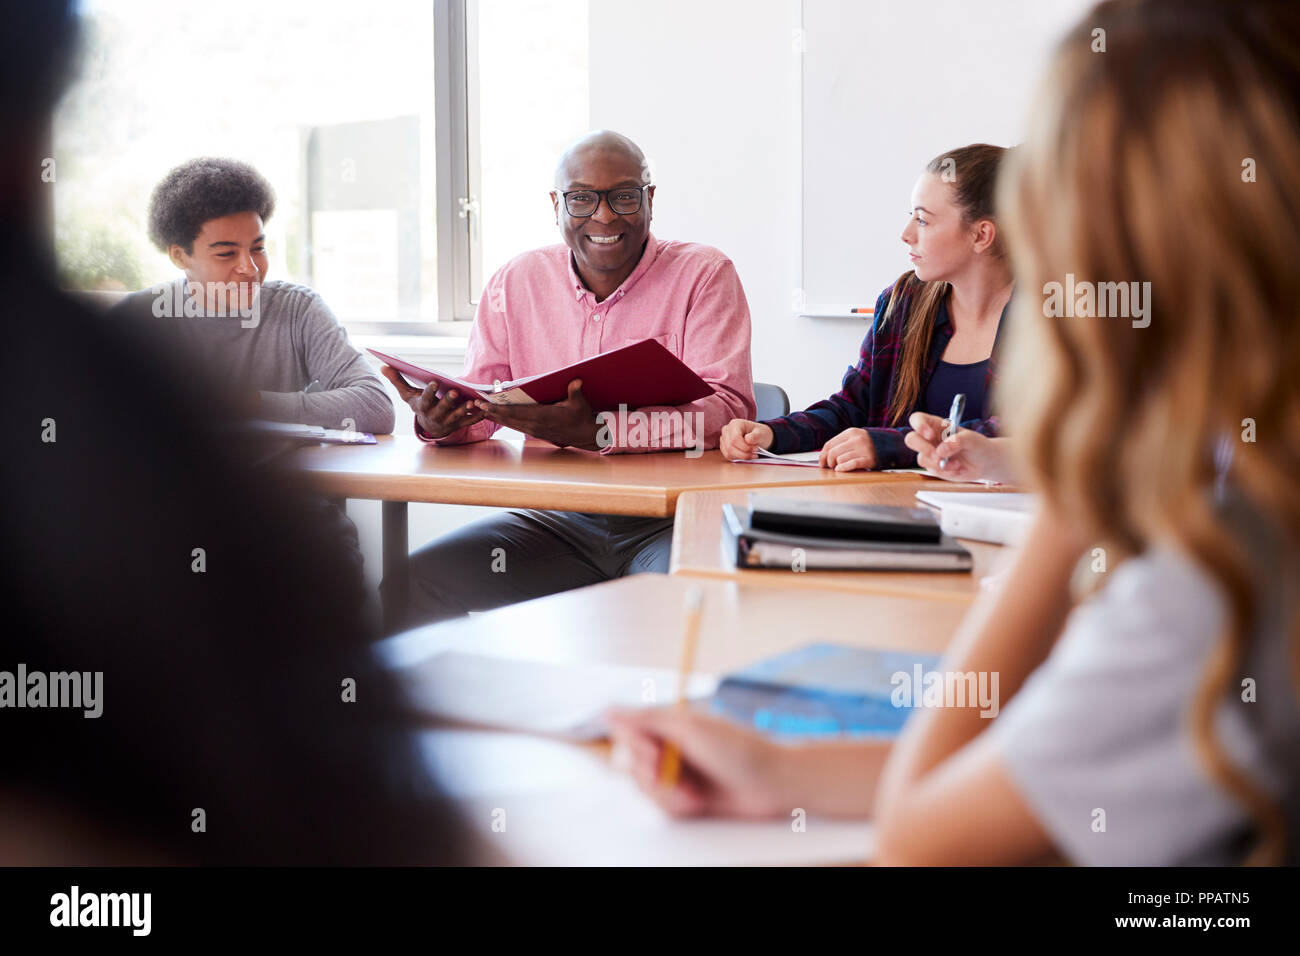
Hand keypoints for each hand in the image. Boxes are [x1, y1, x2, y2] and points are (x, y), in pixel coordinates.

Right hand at [380, 366, 486, 438]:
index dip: (429, 391)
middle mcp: (435, 415)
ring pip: (456, 416)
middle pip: (442, 409)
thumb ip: (398, 380)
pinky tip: (485, 408)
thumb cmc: (419, 404)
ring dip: (464, 409)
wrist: (430, 426)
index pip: (425, 399)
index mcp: (423, 407)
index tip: (434, 382)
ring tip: (471, 401)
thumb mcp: (408, 394)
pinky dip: (478, 415)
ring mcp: (448, 421)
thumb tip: (384, 366)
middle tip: (455, 391)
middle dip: (448, 401)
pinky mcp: (460, 424)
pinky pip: (470, 421)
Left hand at [473, 379, 599, 449]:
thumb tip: (576, 380)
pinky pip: (516, 426)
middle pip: (510, 419)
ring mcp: (535, 430)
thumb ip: (575, 392)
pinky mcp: (535, 433)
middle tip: (477, 406)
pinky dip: (505, 421)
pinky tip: (496, 418)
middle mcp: (536, 425)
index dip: (500, 409)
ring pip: (511, 424)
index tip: (487, 405)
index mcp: (543, 417)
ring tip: (481, 411)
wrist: (585, 436)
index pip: (517, 412)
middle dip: (492, 412)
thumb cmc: (581, 417)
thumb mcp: (579, 404)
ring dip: (496, 417)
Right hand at [606, 705, 796, 818]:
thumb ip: (646, 719)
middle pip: (633, 765)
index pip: (630, 735)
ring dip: (667, 795)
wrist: (774, 783)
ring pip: (646, 789)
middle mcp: (671, 748)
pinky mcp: (689, 797)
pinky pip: (664, 807)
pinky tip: (698, 802)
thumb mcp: (690, 729)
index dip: (636, 748)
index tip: (655, 753)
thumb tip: (608, 710)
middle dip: (652, 777)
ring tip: (693, 793)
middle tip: (674, 776)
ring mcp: (680, 773)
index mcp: (670, 725)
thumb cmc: (738, 750)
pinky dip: (678, 806)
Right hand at [719, 419, 774, 460]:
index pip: (735, 438)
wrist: (758, 437)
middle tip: (755, 453)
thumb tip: (748, 439)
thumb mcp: (762, 433)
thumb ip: (756, 436)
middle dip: (744, 453)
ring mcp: (724, 438)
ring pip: (728, 453)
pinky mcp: (724, 446)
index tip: (756, 449)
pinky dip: (738, 458)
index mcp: (735, 424)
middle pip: (730, 447)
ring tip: (752, 455)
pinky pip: (728, 456)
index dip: (745, 447)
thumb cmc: (759, 433)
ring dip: (742, 457)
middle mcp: (727, 430)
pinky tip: (746, 456)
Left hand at [818, 427, 876, 470]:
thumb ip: (841, 444)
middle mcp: (857, 439)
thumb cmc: (867, 445)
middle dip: (829, 462)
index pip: (829, 444)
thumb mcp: (854, 439)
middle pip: (833, 452)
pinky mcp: (869, 459)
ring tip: (840, 467)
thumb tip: (823, 456)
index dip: (822, 455)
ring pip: (840, 459)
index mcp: (851, 432)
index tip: (822, 463)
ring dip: (837, 466)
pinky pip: (851, 464)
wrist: (889, 446)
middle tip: (831, 467)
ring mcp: (863, 449)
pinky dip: (843, 468)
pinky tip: (840, 469)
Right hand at [905, 412, 1016, 482]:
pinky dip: (946, 471)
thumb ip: (957, 441)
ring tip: (957, 463)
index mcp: (936, 425)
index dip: (919, 425)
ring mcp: (930, 453)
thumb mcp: (972, 439)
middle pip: (911, 439)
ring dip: (939, 463)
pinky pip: (932, 470)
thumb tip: (941, 451)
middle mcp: (929, 438)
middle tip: (937, 455)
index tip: (930, 434)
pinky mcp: (933, 467)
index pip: (917, 419)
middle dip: (923, 448)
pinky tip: (957, 468)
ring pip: (922, 458)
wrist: (984, 463)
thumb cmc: (977, 445)